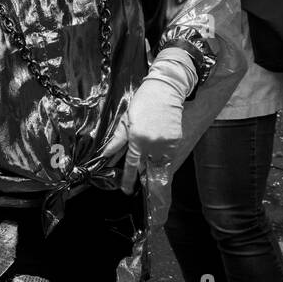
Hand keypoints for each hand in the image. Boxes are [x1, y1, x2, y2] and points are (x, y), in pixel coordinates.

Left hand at [119, 71, 186, 194]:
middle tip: (142, 160)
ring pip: (159, 162)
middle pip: (147, 166)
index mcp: (137, 139)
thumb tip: (106, 154)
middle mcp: (152, 144)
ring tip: (151, 146)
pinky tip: (160, 141)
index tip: (126, 190)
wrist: (164, 91)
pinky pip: (169, 155)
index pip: (131, 165)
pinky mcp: (176, 140)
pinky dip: (164, 153)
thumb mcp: (126, 119)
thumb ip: (117, 140)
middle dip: (143, 167)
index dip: (128, 179)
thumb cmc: (142, 103)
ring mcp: (166, 143)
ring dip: (153, 160)